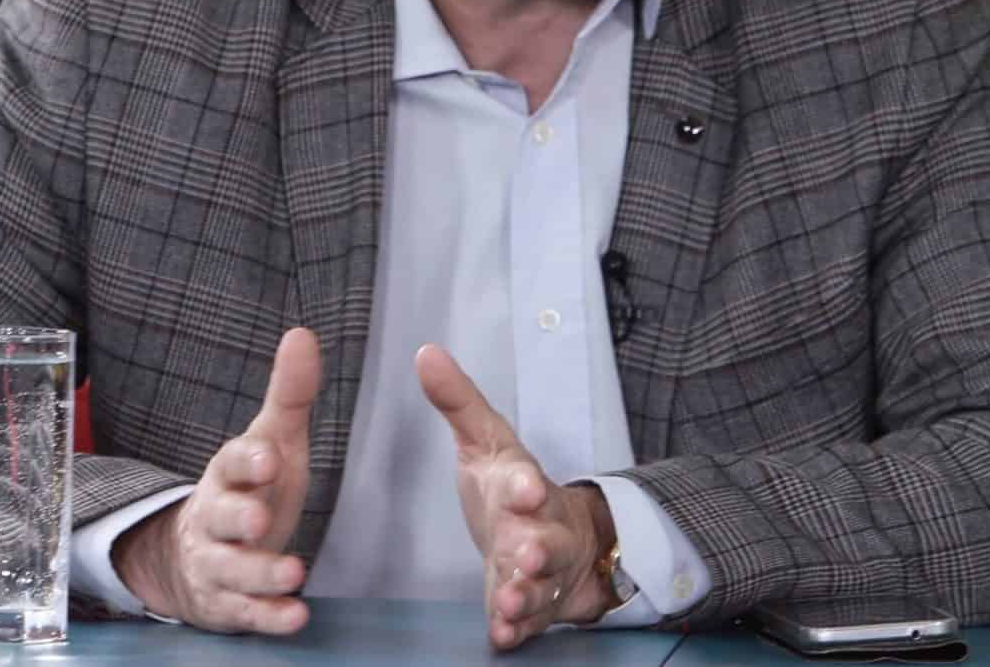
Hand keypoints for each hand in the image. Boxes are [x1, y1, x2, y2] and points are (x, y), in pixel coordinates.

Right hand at [113, 327, 319, 633]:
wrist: (194, 557)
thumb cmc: (248, 490)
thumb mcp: (273, 442)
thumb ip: (290, 394)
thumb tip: (302, 333)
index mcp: (227, 474)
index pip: (231, 462)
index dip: (248, 461)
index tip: (268, 457)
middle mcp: (215, 519)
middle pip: (221, 517)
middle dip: (240, 517)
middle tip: (262, 519)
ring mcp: (218, 564)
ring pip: (232, 570)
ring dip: (262, 572)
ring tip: (295, 572)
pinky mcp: (228, 604)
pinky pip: (246, 612)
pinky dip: (269, 616)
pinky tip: (296, 616)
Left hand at [415, 344, 616, 647]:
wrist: (565, 540)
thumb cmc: (514, 488)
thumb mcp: (487, 440)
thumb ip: (458, 401)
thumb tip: (424, 352)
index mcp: (526, 488)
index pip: (530, 483)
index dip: (526, 486)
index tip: (523, 488)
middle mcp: (540, 531)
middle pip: (545, 541)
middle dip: (537, 548)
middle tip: (525, 553)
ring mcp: (539, 574)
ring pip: (538, 586)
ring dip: (526, 593)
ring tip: (510, 599)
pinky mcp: (532, 610)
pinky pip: (527, 624)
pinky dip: (516, 630)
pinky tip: (502, 636)